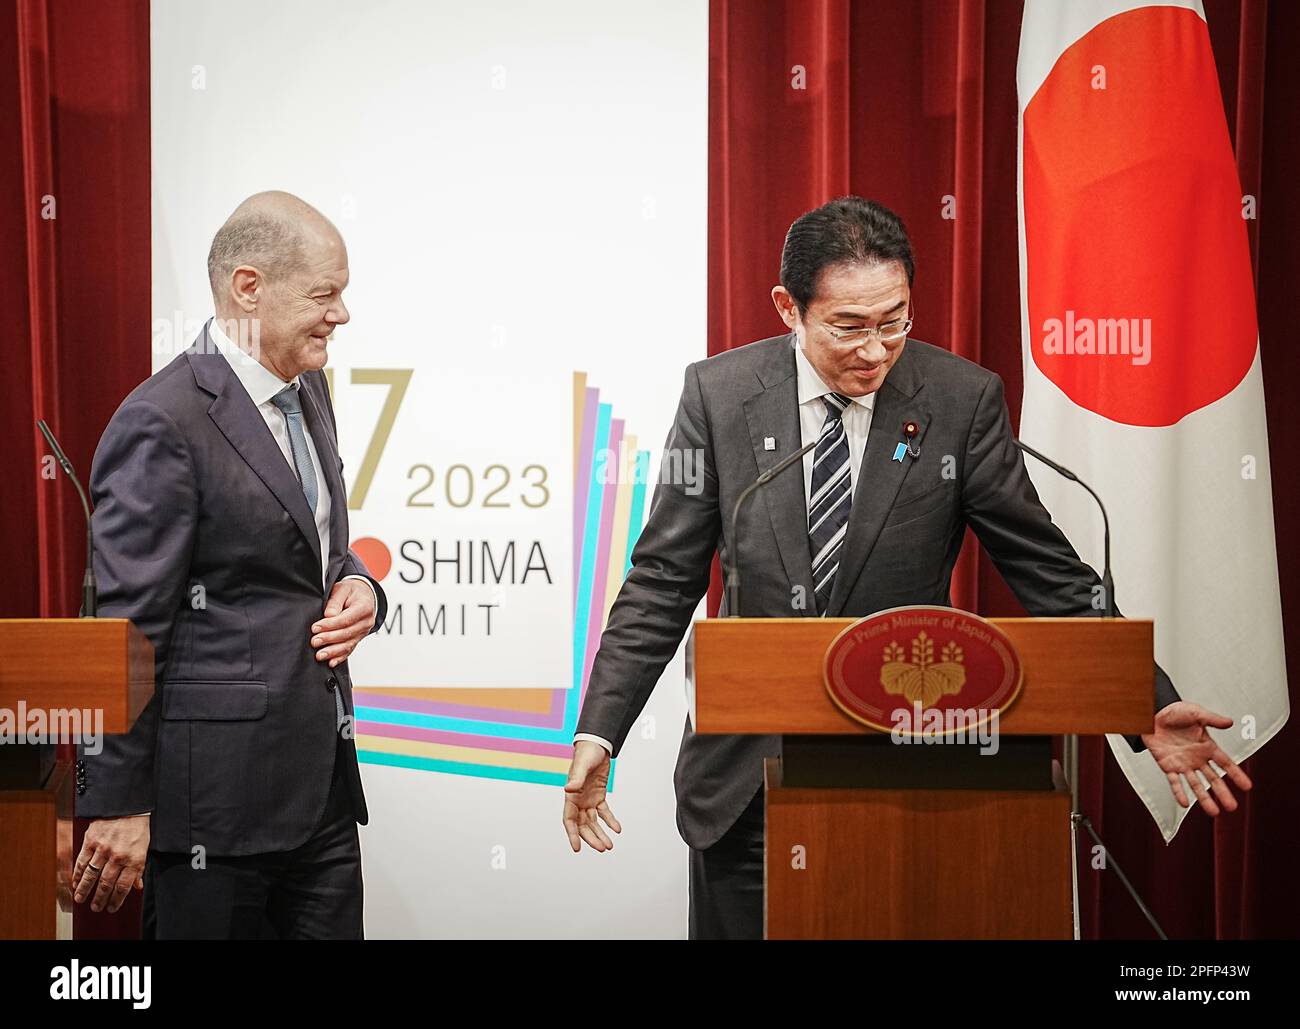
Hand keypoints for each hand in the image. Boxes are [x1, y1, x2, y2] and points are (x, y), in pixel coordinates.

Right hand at [73, 815, 149, 912]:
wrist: (127, 805)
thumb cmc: (137, 826)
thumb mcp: (144, 848)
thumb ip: (138, 868)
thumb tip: (136, 886)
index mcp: (134, 858)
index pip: (124, 886)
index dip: (116, 900)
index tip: (111, 907)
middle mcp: (118, 856)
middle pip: (106, 884)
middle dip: (100, 898)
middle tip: (96, 907)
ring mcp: (103, 849)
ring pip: (91, 875)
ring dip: (84, 890)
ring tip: (81, 899)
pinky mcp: (91, 841)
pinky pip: (82, 862)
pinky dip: (77, 874)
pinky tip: (74, 882)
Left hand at [312, 578, 376, 667]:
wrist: (364, 595)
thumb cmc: (351, 592)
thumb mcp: (342, 589)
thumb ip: (335, 601)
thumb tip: (329, 615)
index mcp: (364, 607)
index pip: (346, 619)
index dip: (330, 625)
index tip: (315, 628)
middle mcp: (367, 621)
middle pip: (347, 633)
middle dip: (329, 639)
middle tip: (314, 641)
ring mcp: (363, 632)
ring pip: (348, 644)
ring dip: (333, 651)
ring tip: (319, 655)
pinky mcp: (358, 638)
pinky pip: (350, 650)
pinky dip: (340, 657)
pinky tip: (331, 662)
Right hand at [562, 741, 621, 852]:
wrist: (597, 745)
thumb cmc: (586, 753)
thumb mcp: (582, 765)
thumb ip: (576, 778)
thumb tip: (568, 790)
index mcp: (571, 796)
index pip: (569, 820)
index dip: (572, 834)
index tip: (577, 848)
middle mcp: (578, 800)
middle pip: (583, 825)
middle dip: (591, 838)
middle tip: (603, 848)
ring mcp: (588, 799)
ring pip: (593, 822)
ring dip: (600, 833)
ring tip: (609, 845)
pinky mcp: (598, 796)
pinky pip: (604, 812)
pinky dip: (610, 821)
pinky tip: (617, 829)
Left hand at [1141, 702, 1252, 816]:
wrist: (1152, 714)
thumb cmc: (1176, 712)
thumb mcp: (1195, 713)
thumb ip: (1212, 719)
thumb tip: (1230, 722)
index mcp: (1208, 747)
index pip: (1225, 763)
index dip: (1236, 774)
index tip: (1247, 787)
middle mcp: (1198, 759)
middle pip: (1213, 779)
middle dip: (1223, 793)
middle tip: (1232, 807)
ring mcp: (1183, 764)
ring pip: (1196, 784)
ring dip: (1204, 798)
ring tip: (1214, 812)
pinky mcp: (1168, 766)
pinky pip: (1174, 782)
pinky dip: (1179, 792)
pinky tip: (1185, 804)